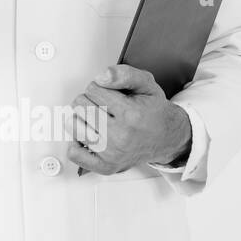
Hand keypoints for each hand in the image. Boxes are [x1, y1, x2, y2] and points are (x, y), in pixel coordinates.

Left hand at [66, 64, 191, 175]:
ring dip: (82, 118)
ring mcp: (112, 153)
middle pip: (80, 105)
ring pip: (73, 124)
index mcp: (130, 114)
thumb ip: (125, 74)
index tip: (111, 94)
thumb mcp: (146, 84)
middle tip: (106, 107)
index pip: (92, 89)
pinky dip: (76, 142)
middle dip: (90, 100)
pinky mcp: (106, 166)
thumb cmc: (154, 112)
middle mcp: (120, 136)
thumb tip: (101, 78)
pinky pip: (74, 153)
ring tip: (98, 119)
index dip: (100, 87)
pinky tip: (90, 135)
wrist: (167, 138)